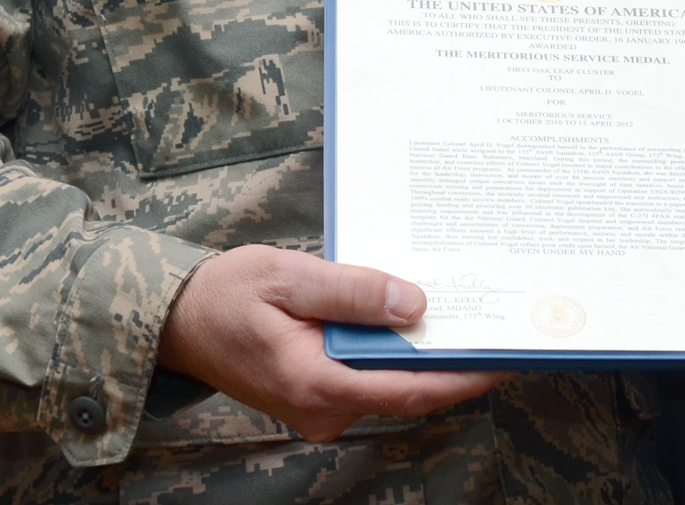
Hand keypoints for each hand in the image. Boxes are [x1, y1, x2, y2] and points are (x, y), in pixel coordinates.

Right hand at [155, 246, 503, 440]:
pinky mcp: (319, 396)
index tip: (506, 360)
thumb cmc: (226, 294)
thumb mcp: (288, 276)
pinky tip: (419, 323)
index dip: (464, 378)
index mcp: (316, 382)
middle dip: (456, 365)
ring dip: (428, 358)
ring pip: (392, 386)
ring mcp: (320, 408)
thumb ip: (351, 292)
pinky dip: (398, 356)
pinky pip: (371, 378)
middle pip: (409, 392)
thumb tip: (413, 304)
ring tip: (470, 317)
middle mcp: (322, 408)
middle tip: (502, 327)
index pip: (410, 390)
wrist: (178, 320)